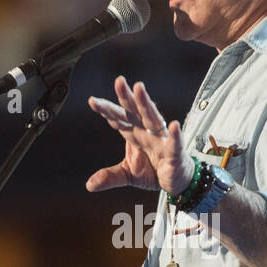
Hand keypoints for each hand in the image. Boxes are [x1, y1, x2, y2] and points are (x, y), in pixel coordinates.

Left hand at [86, 76, 194, 194]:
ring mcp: (161, 140)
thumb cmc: (154, 170)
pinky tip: (173, 125)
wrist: (177, 181)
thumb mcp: (128, 175)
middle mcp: (147, 132)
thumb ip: (110, 177)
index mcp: (134, 134)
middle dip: (126, 97)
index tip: (93, 101)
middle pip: (134, 112)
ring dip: (146, 104)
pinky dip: (174, 135)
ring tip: (139, 88)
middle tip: (118, 81)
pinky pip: (174, 143)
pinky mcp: (175, 152)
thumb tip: (89, 185)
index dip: (107, 110)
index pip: (119, 119)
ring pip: (153, 118)